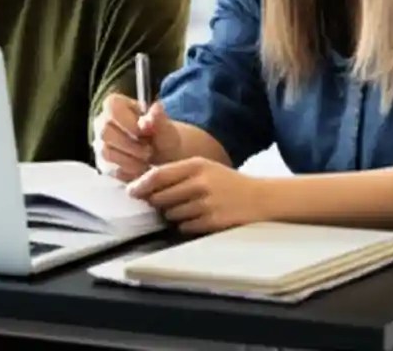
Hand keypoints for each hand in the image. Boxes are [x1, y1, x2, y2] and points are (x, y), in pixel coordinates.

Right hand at [92, 93, 181, 181]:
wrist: (165, 159)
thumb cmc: (164, 139)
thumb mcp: (167, 129)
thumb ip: (160, 119)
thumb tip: (156, 108)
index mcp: (117, 105)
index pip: (112, 107)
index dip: (127, 120)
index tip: (144, 132)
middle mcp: (103, 122)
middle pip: (105, 132)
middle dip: (130, 145)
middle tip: (149, 151)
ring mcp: (101, 144)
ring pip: (106, 152)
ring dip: (130, 160)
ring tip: (147, 161)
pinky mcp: (103, 164)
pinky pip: (110, 169)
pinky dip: (129, 172)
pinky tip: (141, 169)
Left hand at [127, 157, 266, 233]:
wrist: (261, 198)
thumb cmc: (227, 183)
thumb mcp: (204, 168)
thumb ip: (177, 172)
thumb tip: (144, 185)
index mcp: (197, 165)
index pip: (159, 175)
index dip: (141, 184)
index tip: (131, 191)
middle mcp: (201, 182)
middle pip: (161, 196)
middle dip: (157, 202)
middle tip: (163, 202)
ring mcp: (207, 203)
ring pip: (172, 214)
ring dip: (173, 214)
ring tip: (188, 208)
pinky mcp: (213, 222)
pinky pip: (185, 226)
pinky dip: (186, 225)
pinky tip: (198, 218)